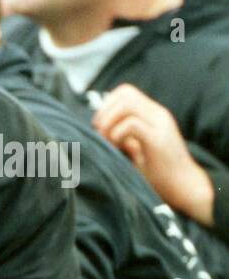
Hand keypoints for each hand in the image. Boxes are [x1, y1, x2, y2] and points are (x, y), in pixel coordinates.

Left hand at [93, 84, 214, 225]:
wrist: (182, 186)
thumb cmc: (155, 171)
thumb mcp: (134, 147)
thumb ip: (121, 135)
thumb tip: (95, 130)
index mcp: (152, 114)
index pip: (125, 92)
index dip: (106, 105)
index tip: (99, 127)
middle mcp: (158, 114)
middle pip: (125, 93)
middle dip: (104, 112)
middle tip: (100, 135)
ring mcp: (160, 124)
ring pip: (127, 104)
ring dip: (109, 122)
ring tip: (107, 141)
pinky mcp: (159, 140)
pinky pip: (132, 124)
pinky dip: (117, 134)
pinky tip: (118, 148)